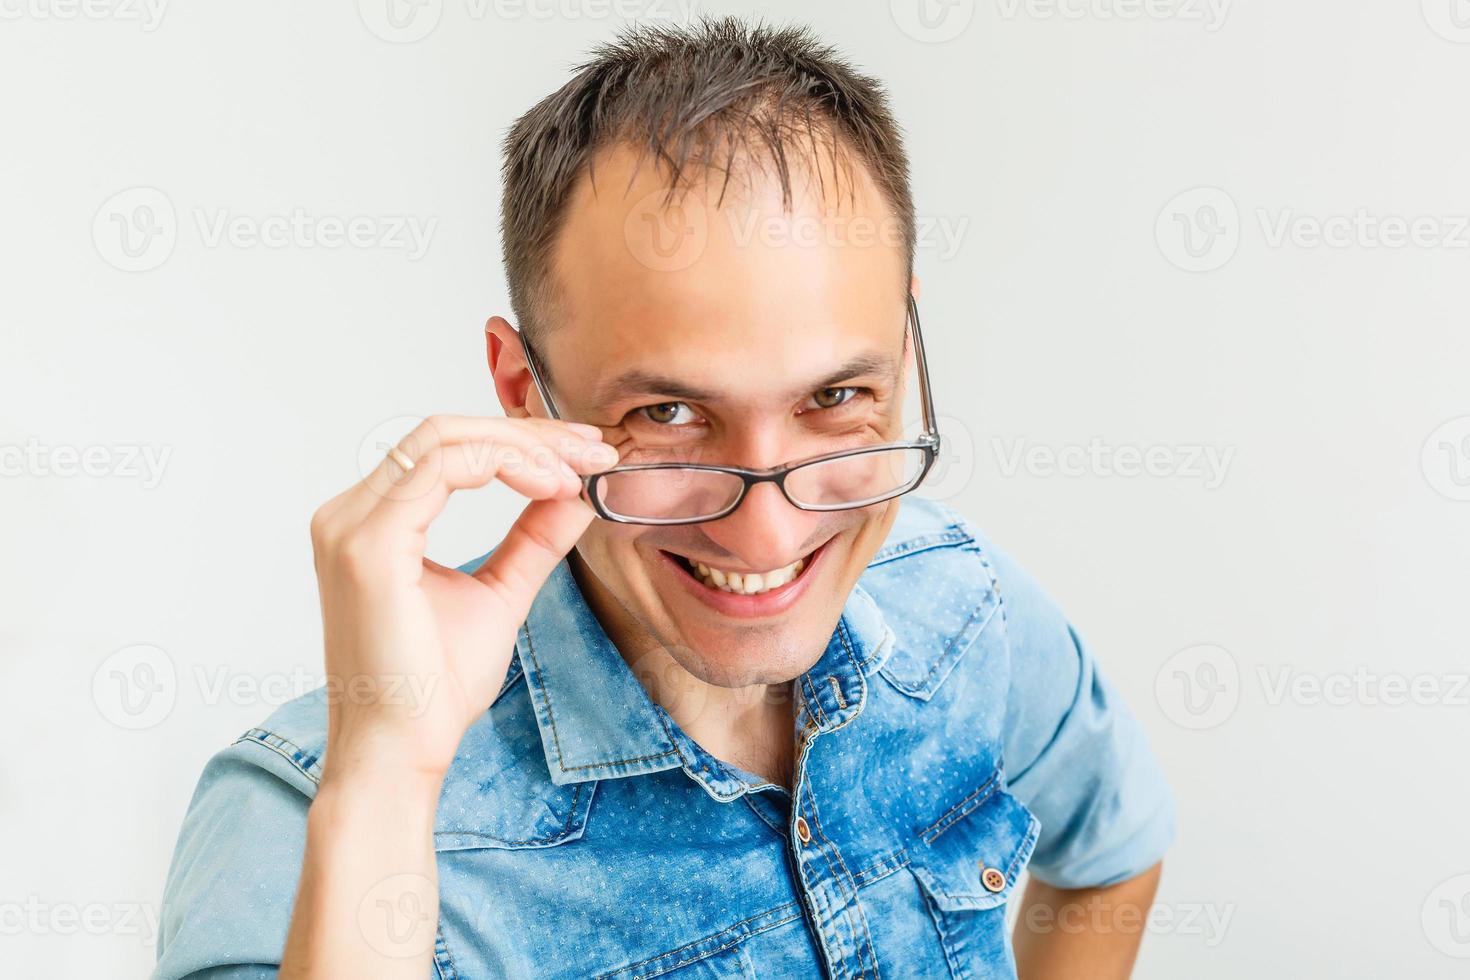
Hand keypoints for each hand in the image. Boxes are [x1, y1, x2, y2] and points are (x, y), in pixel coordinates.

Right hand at [307, 415, 617, 785]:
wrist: (401, 752)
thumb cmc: (433, 688)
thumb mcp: (500, 594)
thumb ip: (532, 540)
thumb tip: (575, 493)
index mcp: (371, 523)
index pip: (446, 448)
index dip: (519, 441)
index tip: (583, 455)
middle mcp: (349, 514)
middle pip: (445, 431)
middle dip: (528, 434)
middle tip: (593, 448)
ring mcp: (352, 526)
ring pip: (443, 438)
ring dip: (522, 446)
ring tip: (577, 471)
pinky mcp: (368, 545)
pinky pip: (440, 467)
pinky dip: (503, 464)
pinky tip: (549, 487)